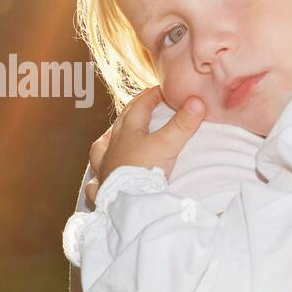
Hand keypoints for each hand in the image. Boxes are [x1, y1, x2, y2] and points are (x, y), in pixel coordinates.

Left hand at [83, 87, 205, 205]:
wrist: (130, 202)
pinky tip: (96, 182)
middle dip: (133, 110)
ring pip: (100, 148)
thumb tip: (197, 100)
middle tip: (143, 102)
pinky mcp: (103, 190)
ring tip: (111, 137)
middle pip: (121, 122)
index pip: (140, 107)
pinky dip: (96, 180)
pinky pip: (95, 184)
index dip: (152, 96)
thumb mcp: (168, 145)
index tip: (162, 89)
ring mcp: (105, 168)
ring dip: (107, 139)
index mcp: (128, 133)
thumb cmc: (146, 171)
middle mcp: (112, 147)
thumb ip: (183, 124)